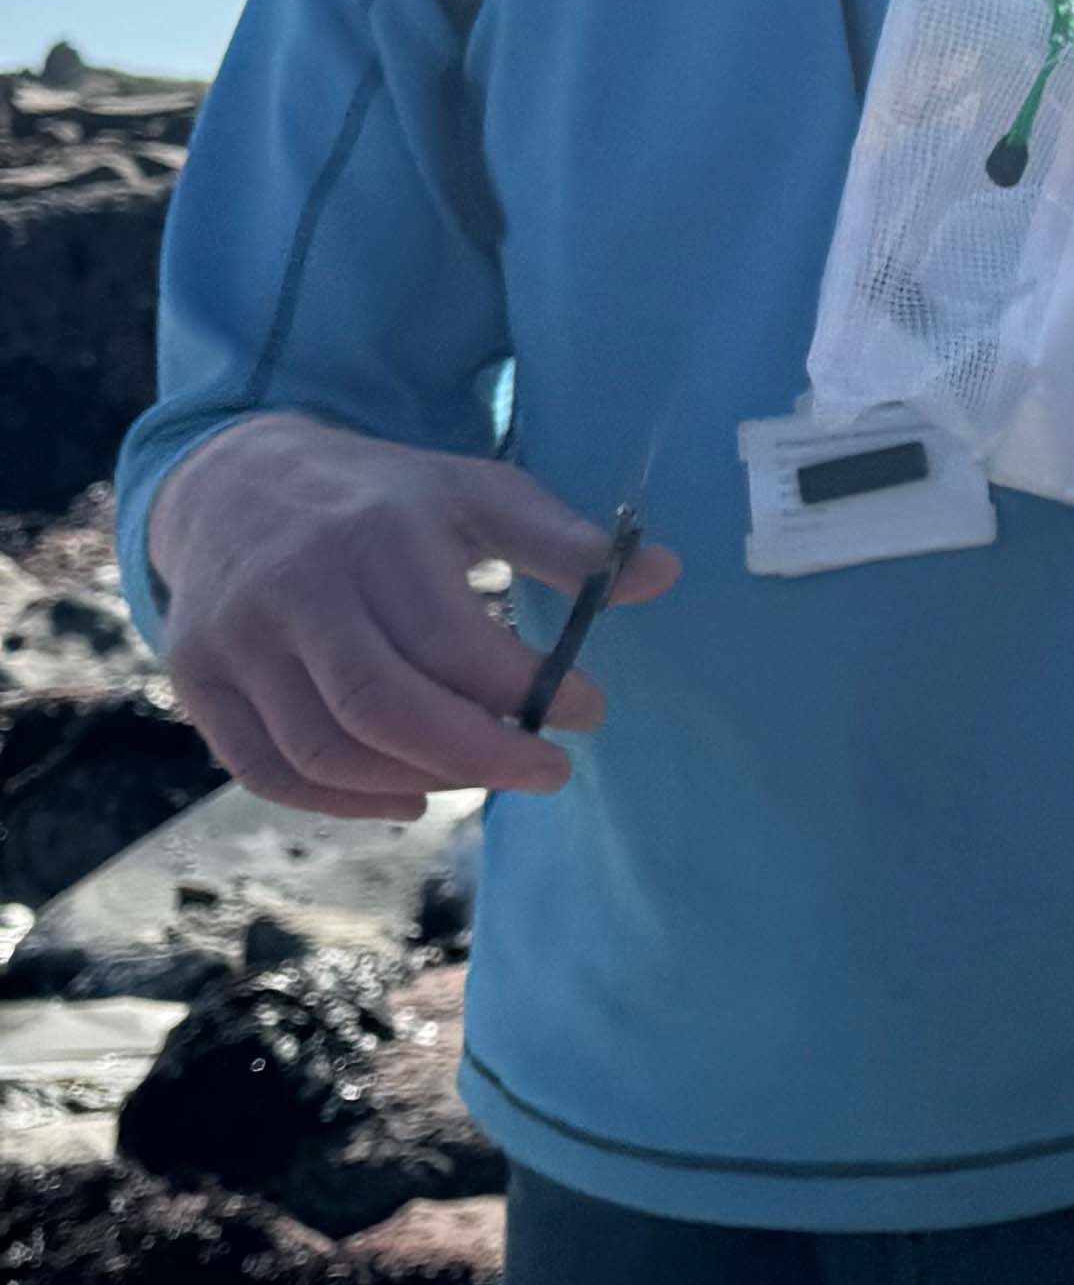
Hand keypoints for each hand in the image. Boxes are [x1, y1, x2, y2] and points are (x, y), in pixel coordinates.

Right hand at [148, 412, 682, 819]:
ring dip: (418, 781)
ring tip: (484, 775)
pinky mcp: (196, 680)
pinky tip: (411, 795)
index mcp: (374, 535)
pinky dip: (340, 803)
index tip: (587, 708)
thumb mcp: (473, 491)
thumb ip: (562, 539)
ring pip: (325, 750)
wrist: (233, 482)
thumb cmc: (379, 498)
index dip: (530, 690)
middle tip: (550, 772)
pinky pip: (265, 770)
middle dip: (482, 757)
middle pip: (386, 709)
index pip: (457, 642)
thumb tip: (665, 574)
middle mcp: (295, 589)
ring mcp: (235, 639)